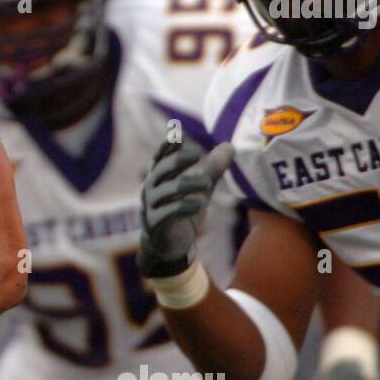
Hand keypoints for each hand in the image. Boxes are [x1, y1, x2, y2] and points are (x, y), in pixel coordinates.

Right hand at [137, 139, 233, 278]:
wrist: (168, 244)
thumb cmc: (182, 209)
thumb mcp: (200, 187)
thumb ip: (212, 167)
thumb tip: (230, 146)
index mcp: (159, 176)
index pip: (161, 156)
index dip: (167, 146)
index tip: (178, 134)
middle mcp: (150, 188)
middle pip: (160, 170)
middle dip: (177, 161)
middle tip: (198, 154)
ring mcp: (149, 207)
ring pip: (163, 191)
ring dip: (185, 185)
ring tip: (207, 182)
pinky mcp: (154, 225)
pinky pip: (165, 214)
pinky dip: (181, 208)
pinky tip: (198, 204)